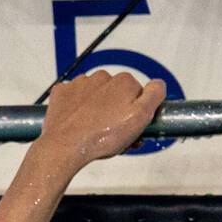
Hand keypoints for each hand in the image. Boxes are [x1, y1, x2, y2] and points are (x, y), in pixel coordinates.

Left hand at [37, 71, 166, 167]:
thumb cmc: (104, 136)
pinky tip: (80, 123)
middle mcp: (102, 77)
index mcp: (124, 82)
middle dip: (118, 112)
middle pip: (117, 94)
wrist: (66, 145)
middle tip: (115, 135)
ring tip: (96, 132)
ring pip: (96, 95)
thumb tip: (159, 83)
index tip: (133, 128)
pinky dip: (78, 108)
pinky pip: (75, 97)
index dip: (138, 113)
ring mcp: (80, 83)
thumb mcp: (140, 118)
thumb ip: (154, 96)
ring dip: (99, 110)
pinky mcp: (63, 92)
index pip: (138, 95)